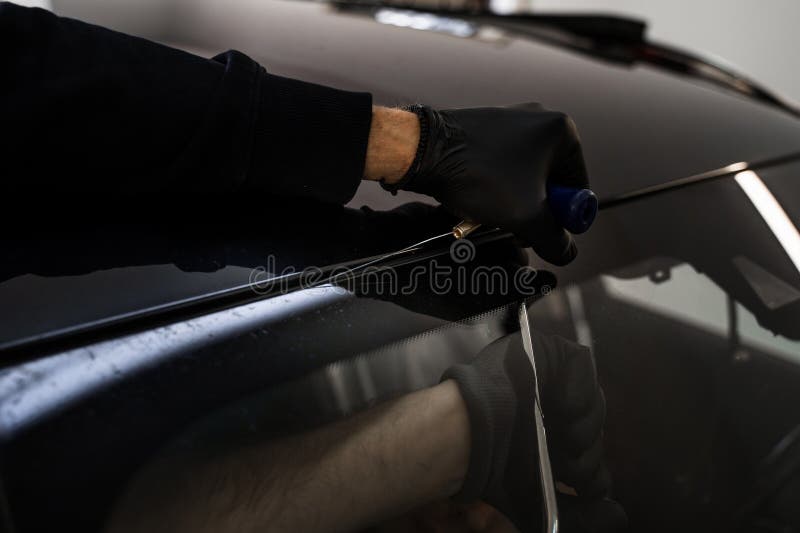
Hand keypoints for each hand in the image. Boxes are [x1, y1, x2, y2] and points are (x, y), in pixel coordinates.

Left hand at [390, 104, 588, 265]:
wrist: (424, 152)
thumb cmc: (479, 176)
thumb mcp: (527, 216)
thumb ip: (555, 239)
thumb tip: (566, 252)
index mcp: (561, 132)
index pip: (578, 187)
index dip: (562, 218)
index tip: (541, 232)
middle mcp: (538, 120)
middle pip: (550, 184)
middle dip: (534, 212)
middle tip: (515, 229)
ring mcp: (509, 123)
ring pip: (523, 180)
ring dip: (512, 204)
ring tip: (491, 216)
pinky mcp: (484, 131)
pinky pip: (500, 169)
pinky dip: (493, 190)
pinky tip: (476, 202)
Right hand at [442, 330, 626, 531]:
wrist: (468, 439)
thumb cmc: (495, 471)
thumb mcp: (542, 505)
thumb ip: (582, 516)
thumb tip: (621, 516)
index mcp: (544, 434)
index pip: (587, 448)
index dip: (592, 468)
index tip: (584, 486)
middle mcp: (546, 404)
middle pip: (592, 425)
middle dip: (590, 452)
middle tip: (571, 468)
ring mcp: (545, 376)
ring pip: (592, 398)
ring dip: (589, 426)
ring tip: (568, 440)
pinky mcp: (544, 351)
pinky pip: (581, 363)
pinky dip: (583, 388)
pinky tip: (567, 409)